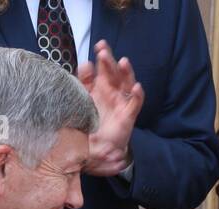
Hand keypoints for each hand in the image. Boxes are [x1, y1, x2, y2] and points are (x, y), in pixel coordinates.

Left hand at [78, 41, 143, 177]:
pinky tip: (137, 88)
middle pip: (113, 71)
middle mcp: (111, 91)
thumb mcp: (82, 102)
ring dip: (126, 72)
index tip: (97, 49)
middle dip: (109, 60)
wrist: (97, 150)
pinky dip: (138, 95)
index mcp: (99, 86)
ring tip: (123, 62)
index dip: (100, 56)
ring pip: (126, 83)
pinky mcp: (128, 115)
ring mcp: (121, 102)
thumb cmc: (89, 125)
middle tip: (103, 50)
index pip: (101, 68)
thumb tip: (85, 65)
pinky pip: (135, 103)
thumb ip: (81, 85)